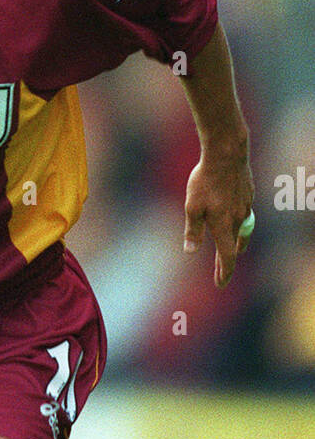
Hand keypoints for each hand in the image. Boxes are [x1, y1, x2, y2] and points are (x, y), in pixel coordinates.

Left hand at [183, 147, 254, 287]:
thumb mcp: (192, 207)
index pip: (226, 257)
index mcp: (223, 225)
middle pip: (234, 247)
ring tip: (236, 250)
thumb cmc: (205, 180)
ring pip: (242, 231)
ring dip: (237, 244)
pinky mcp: (248, 195)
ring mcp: (245, 206)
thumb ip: (193, 230)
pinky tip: (236, 220)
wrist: (226, 153)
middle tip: (222, 274)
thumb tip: (190, 251)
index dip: (224, 272)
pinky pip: (245, 216)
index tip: (221, 284)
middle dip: (227, 262)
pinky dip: (240, 224)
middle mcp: (238, 219)